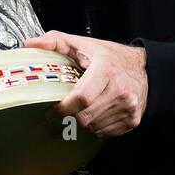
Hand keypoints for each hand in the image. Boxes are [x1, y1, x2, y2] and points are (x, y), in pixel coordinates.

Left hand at [25, 31, 147, 138]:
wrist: (143, 68)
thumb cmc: (110, 56)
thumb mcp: (83, 44)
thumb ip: (55, 41)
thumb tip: (31, 44)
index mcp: (105, 69)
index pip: (81, 97)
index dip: (62, 109)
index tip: (48, 114)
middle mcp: (120, 89)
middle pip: (85, 117)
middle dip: (66, 120)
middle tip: (51, 122)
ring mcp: (128, 106)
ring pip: (93, 128)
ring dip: (80, 125)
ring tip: (75, 114)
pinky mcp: (132, 119)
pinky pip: (104, 133)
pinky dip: (94, 128)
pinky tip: (92, 115)